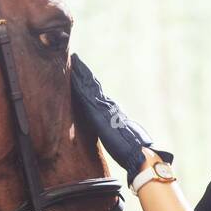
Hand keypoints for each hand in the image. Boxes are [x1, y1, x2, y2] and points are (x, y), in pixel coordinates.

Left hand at [70, 53, 173, 185]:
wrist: (139, 152)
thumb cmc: (133, 152)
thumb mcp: (122, 139)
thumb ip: (117, 133)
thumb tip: (118, 136)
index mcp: (113, 112)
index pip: (99, 93)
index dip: (91, 82)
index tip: (83, 72)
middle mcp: (109, 105)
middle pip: (94, 84)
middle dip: (84, 71)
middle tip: (75, 58)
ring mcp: (104, 107)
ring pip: (90, 84)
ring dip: (80, 71)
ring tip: (72, 60)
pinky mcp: (98, 111)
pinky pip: (86, 92)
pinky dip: (79, 82)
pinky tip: (71, 73)